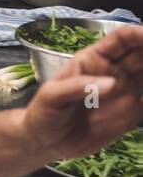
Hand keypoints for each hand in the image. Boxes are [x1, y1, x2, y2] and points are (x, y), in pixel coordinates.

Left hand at [19, 24, 142, 160]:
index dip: (139, 34)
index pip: (121, 39)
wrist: (46, 143)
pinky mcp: (131, 113)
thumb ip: (78, 87)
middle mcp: (114, 72)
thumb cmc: (44, 112)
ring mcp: (124, 92)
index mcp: (93, 59)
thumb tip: (113, 83)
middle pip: (142, 53)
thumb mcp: (52, 96)